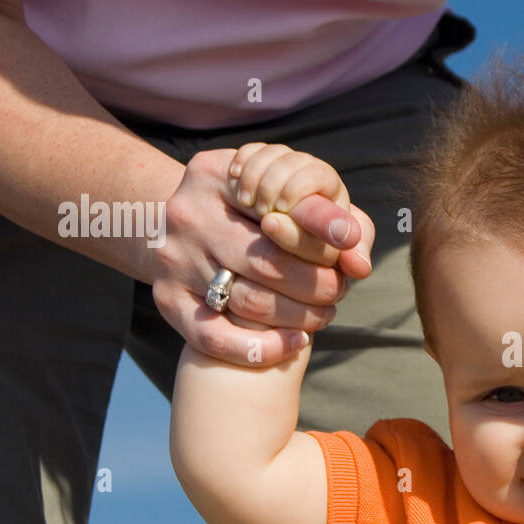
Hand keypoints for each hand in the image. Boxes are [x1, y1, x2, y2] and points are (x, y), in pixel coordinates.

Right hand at [150, 149, 358, 365]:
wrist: (167, 225)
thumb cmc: (243, 210)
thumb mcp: (272, 191)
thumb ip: (325, 214)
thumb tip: (357, 255)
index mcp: (216, 174)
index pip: (281, 205)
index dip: (322, 228)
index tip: (349, 245)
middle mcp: (188, 213)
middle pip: (269, 261)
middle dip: (317, 283)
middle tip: (338, 290)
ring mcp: (173, 258)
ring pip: (250, 302)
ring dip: (301, 316)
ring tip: (324, 314)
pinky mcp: (166, 298)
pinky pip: (214, 337)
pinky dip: (260, 348)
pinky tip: (295, 342)